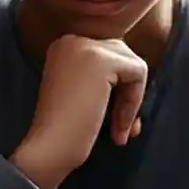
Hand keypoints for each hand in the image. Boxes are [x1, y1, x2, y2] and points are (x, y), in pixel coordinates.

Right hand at [10, 35, 146, 188]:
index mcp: (64, 46)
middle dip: (129, 93)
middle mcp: (71, 39)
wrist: (49, 148)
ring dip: (132, 101)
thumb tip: (139, 70)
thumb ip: (106, 77)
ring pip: (133, 64)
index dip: (119, 89)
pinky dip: (134, 102)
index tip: (114, 121)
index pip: (110, 56)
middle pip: (123, 56)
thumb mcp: (85, 93)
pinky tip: (119, 126)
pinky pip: (138, 72)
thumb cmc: (67, 131)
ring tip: (120, 131)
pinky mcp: (99, 59)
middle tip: (121, 128)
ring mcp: (84, 45)